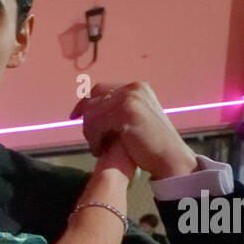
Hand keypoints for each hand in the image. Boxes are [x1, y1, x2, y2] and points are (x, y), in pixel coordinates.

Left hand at [71, 81, 198, 178]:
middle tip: (90, 140)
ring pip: (92, 115)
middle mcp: (133, 88)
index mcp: (137, 87)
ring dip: (91, 134)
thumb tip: (94, 111)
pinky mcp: (126, 113)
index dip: (85, 102)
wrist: (169, 156)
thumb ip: (120, 111)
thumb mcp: (137, 119)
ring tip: (98, 148)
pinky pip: (96, 125)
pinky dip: (94, 139)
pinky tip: (100, 150)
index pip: (100, 89)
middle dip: (87, 121)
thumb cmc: (152, 143)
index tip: (74, 117)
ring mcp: (130, 99)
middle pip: (93, 101)